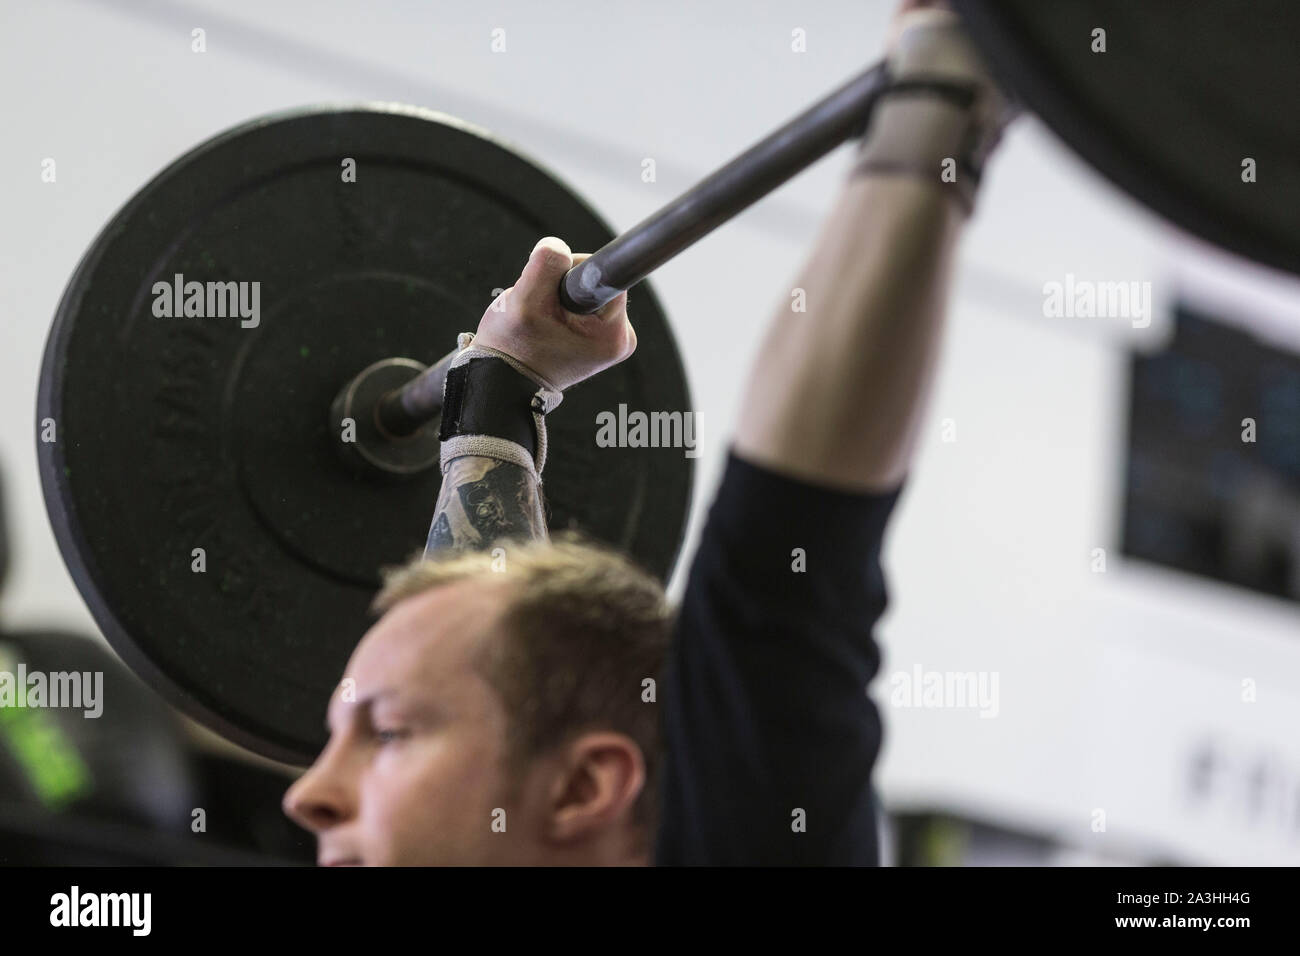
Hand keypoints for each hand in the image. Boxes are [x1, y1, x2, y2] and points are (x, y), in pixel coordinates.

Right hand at [471, 237, 636, 389]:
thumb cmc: (512, 350)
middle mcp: (620, 338)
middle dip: (560, 286)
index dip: (568, 270)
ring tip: (539, 323)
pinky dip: (560, 310)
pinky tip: (545, 326)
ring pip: (584, 293)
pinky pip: (581, 308)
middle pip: (593, 282)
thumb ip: (546, 264)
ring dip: (557, 298)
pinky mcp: (599, 341)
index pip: (601, 273)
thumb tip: (560, 247)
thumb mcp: (524, 300)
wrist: (504, 384)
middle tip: (538, 311)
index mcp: (612, 333)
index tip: (549, 289)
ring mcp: (611, 341)